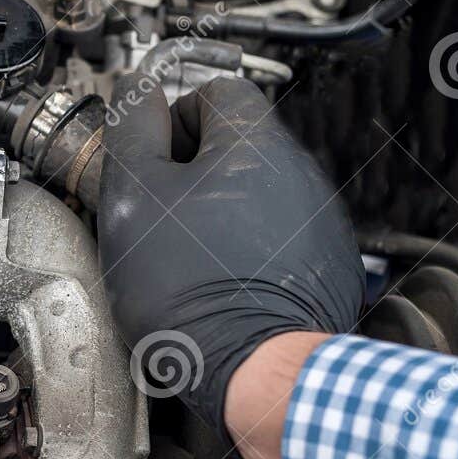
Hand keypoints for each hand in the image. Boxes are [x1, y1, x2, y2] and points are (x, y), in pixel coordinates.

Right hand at [98, 75, 363, 430]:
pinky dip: (246, 248)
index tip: (152, 158)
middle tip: (158, 211)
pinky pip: (276, 237)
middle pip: (236, 144)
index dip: (173, 119)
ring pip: (255, 192)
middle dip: (192, 170)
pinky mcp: (324, 264)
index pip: (215, 91)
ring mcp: (318, 220)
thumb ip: (132, 130)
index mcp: (255, 145)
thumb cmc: (189, 287)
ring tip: (184, 253)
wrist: (254, 367)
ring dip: (218, 211)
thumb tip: (136, 93)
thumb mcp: (134, 197)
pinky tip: (218, 279)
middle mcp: (299, 174)